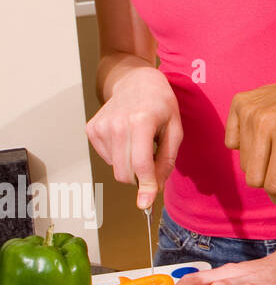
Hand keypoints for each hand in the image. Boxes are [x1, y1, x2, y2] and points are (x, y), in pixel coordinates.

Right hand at [85, 65, 182, 209]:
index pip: (141, 164)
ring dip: (130, 164)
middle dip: (140, 177)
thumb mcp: (175, 129)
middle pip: (124, 172)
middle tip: (152, 161)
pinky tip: (127, 137)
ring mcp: (101, 127)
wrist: (135, 80)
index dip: (146, 186)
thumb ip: (167, 160)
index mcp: (141, 121)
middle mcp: (117, 125)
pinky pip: (106, 158)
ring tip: (140, 141)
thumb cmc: (161, 104)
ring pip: (115, 168)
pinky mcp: (91, 129)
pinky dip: (119, 155)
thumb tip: (155, 188)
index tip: (146, 204)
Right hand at [225, 60, 275, 225]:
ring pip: (242, 162)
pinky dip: (245, 144)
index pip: (271, 184)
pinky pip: (231, 141)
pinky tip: (264, 133)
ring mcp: (249, 110)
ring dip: (259, 162)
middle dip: (268, 179)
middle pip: (253, 176)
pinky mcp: (239, 103)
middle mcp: (265, 121)